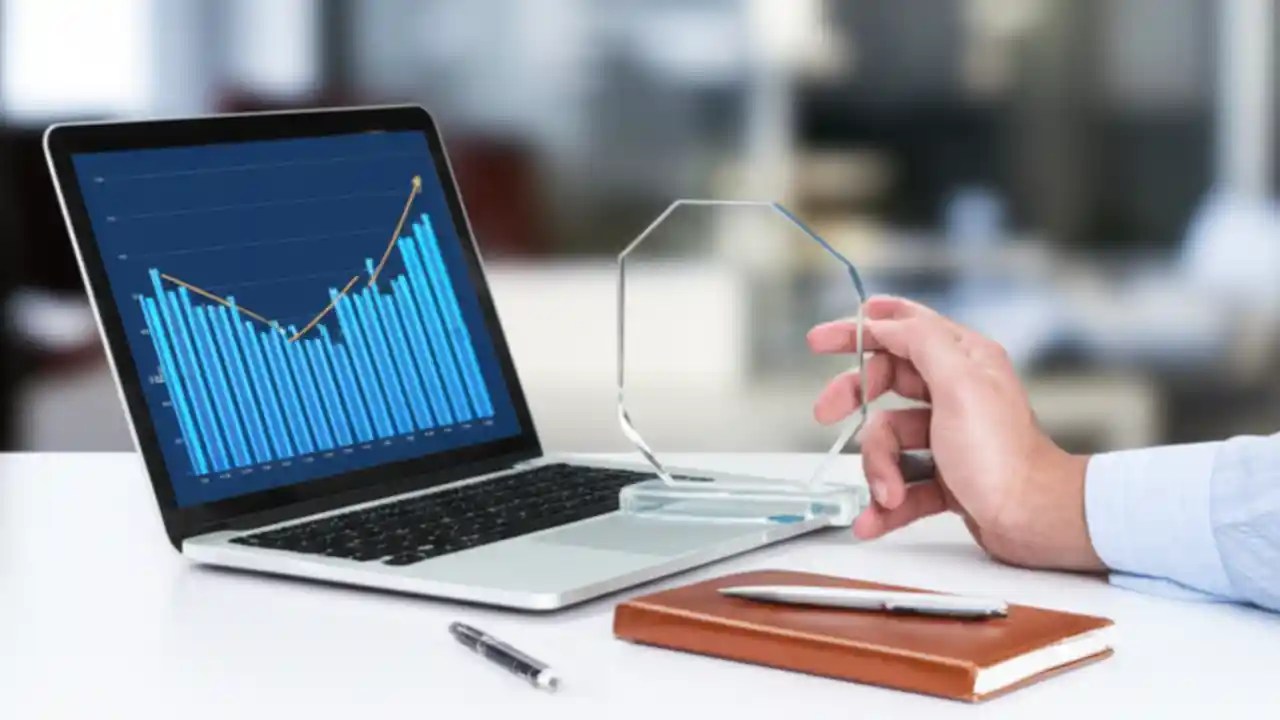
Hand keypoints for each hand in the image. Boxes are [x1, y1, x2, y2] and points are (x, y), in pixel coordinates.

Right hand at [807, 296, 1104, 571]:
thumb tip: (887, 321)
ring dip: (879, 470)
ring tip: (888, 494)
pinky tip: (873, 520)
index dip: (858, 331)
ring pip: (887, 441)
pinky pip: (901, 482)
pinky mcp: (946, 476)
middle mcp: (955, 393)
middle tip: (826, 414)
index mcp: (963, 361)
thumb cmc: (1002, 455)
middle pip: (884, 384)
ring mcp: (948, 436)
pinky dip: (885, 503)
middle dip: (854, 403)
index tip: (818, 340)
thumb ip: (922, 344)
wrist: (1034, 521)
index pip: (902, 330)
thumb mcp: (960, 386)